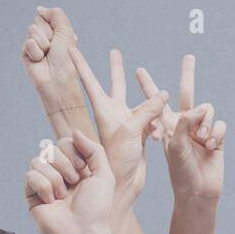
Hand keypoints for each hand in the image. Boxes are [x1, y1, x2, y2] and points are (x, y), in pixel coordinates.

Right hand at [21, 6, 84, 110]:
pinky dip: (35, 51)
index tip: (61, 40)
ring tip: (47, 55)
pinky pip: (27, 42)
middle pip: (38, 20)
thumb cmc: (66, 60)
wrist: (58, 81)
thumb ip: (56, 14)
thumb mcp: (66, 32)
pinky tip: (39, 61)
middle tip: (53, 48)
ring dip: (42, 42)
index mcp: (58, 32)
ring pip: (32, 29)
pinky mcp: (26, 54)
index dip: (54, 26)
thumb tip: (39, 9)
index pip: (48, 15)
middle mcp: (47, 37)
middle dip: (48, 33)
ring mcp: (35, 45)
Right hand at [24, 131, 116, 233]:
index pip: (65, 142)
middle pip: (50, 148)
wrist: (84, 233)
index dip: (72, 151)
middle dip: (64, 165)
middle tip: (74, 184)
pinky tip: (51, 202)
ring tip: (63, 197)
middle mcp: (59, 174)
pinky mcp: (32, 195)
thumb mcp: (104, 174)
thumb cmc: (97, 208)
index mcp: (76, 168)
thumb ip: (93, 149)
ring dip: (55, 179)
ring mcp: (44, 184)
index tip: (82, 169)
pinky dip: (44, 187)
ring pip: (38, 161)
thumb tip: (74, 131)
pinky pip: (30, 175)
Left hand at [69, 45, 166, 196]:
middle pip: (115, 85)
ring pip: (139, 103)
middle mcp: (115, 115)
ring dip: (149, 99)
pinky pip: (152, 120)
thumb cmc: (118, 160)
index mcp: (104, 111)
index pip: (89, 81)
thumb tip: (164, 94)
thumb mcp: (131, 130)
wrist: (124, 185)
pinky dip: (158, 122)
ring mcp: (128, 125)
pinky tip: (160, 132)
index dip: (80, 65)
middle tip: (115, 52)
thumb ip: (148, 110)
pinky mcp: (141, 135)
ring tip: (155, 88)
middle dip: (115, 69)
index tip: (69, 48)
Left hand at [137, 56, 225, 201]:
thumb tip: (201, 106)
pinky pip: (220, 125)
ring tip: (201, 141)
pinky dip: (216, 134)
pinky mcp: (216, 139)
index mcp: (166, 125)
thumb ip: (183, 121)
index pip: (155, 101)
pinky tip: (210, 147)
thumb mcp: (172, 143)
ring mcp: (200, 131)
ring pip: (207, 110)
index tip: (139, 71)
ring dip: (206, 123)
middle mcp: (183, 125)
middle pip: (186, 93)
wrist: (197, 192)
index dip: (148, 86)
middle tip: (189, 56)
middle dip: (187, 75)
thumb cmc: (178, 171)